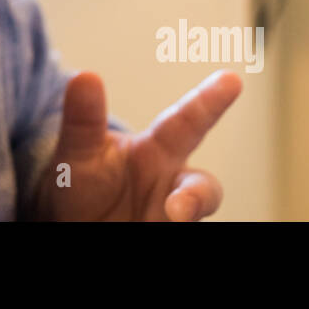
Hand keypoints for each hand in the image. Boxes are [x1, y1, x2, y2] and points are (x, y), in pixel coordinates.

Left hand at [29, 70, 241, 220]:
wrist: (76, 221)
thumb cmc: (85, 179)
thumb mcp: (78, 150)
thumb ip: (84, 118)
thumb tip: (85, 76)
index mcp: (156, 150)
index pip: (186, 122)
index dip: (210, 102)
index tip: (232, 78)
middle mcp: (173, 185)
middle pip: (202, 187)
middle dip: (197, 196)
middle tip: (177, 209)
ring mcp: (169, 217)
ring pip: (191, 216)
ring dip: (179, 218)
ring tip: (164, 220)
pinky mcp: (164, 233)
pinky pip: (171, 232)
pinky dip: (154, 228)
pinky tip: (140, 225)